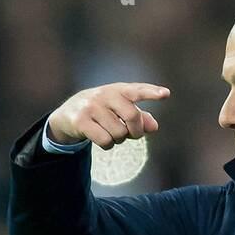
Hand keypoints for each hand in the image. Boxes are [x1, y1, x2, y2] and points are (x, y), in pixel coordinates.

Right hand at [47, 82, 168, 148]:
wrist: (68, 114)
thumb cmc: (102, 111)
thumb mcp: (120, 110)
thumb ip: (140, 117)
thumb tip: (154, 127)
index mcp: (118, 90)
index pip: (137, 90)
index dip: (151, 93)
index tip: (166, 94)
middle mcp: (105, 95)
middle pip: (132, 116)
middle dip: (136, 131)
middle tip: (133, 135)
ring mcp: (92, 107)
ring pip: (119, 133)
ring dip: (119, 139)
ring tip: (111, 134)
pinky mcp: (81, 121)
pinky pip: (105, 141)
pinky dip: (108, 145)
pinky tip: (102, 140)